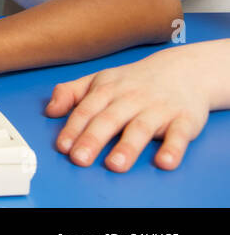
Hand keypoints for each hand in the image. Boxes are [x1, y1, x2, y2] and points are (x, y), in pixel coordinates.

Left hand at [45, 48, 212, 171]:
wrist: (184, 69)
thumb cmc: (134, 81)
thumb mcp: (99, 80)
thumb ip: (71, 93)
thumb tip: (49, 110)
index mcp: (108, 89)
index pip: (86, 110)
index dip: (73, 128)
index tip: (63, 146)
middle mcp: (131, 99)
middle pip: (109, 120)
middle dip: (93, 139)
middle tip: (79, 159)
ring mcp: (158, 109)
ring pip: (141, 128)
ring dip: (128, 147)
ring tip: (115, 165)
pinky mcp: (184, 120)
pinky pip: (179, 135)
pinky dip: (173, 149)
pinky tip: (164, 162)